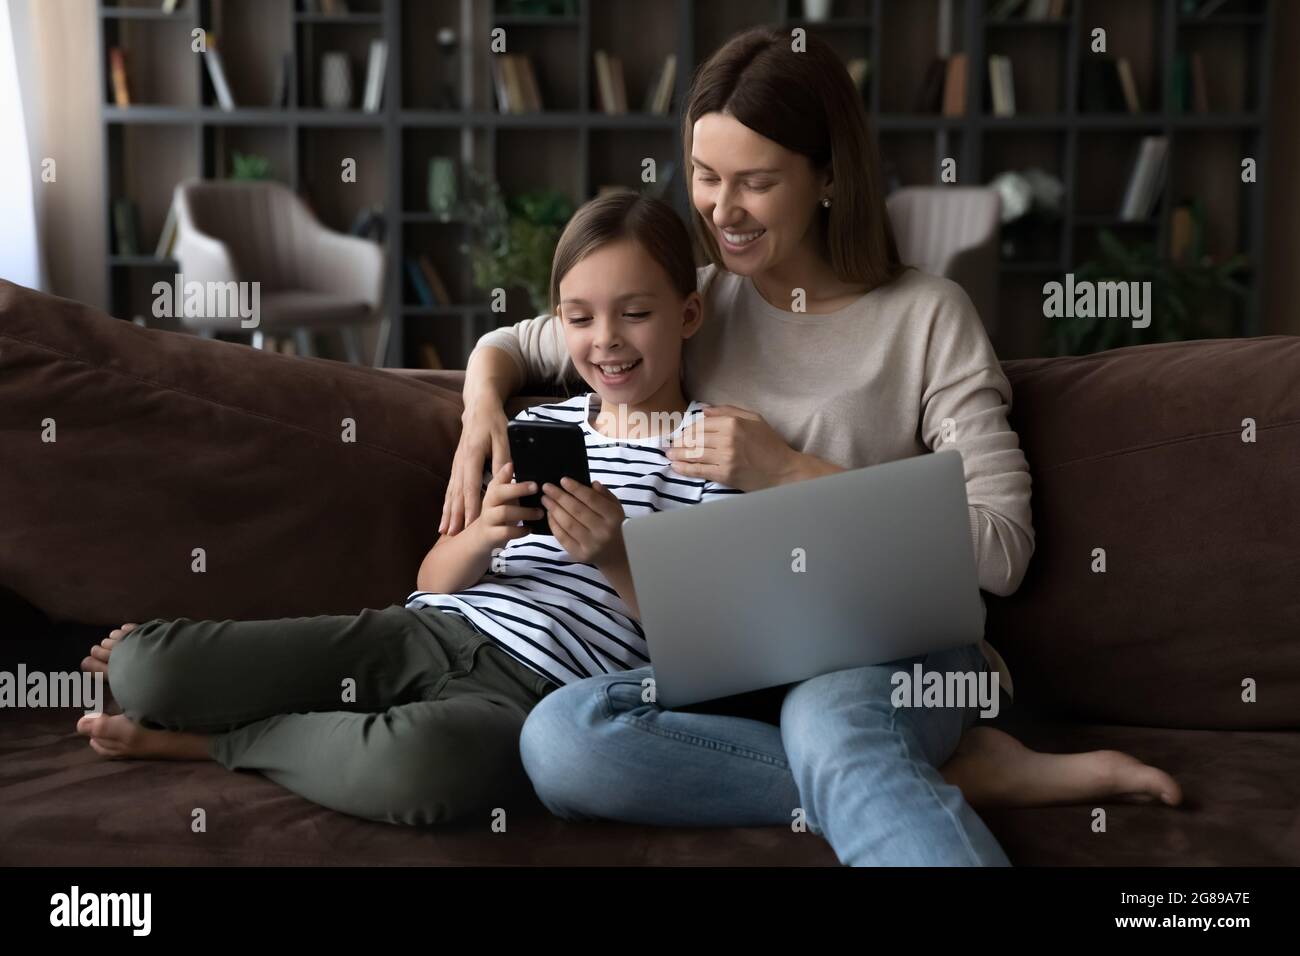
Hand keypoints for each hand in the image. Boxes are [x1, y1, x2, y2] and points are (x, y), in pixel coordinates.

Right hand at [440, 398, 509, 535]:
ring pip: (451, 492)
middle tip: (452, 535)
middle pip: (457, 494)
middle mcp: (460, 463)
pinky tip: (446, 515)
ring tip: (445, 530)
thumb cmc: (493, 421)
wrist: (478, 405)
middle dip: (455, 515)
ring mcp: (456, 464)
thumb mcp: (503, 438)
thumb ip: (503, 459)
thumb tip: (508, 480)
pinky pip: (451, 488)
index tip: (470, 523)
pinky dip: (448, 503)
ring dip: (448, 512)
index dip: (471, 506)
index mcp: (472, 456)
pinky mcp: (456, 465)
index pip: (472, 486)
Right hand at [473, 462, 543, 548]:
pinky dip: (520, 531)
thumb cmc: (496, 515)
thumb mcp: (501, 498)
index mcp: (492, 492)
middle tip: (536, 487)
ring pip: (504, 512)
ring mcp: (488, 519)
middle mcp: (488, 504)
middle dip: (518, 489)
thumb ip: (507, 483)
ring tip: (540, 513)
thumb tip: (513, 465)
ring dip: (525, 512)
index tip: (513, 465)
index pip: (496, 479)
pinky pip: (506, 532)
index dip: (503, 472)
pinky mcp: (491, 535)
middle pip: (498, 492)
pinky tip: (529, 529)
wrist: (478, 539)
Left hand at [540, 477, 627, 567]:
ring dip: (554, 509)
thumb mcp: (615, 507)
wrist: (614, 554)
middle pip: (577, 510)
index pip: (592, 499)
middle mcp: (603, 531)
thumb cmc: (612, 526)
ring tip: (545, 499)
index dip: (576, 488)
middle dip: (559, 497)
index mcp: (613, 516)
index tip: (562, 480)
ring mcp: (591, 545)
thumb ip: (604, 494)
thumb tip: (592, 484)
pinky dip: (553, 524)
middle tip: (547, 487)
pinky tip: (549, 514)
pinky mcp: (580, 554)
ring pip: (568, 523)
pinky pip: (562, 537)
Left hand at [664, 404, 801, 490]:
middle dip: (679, 442)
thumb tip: (704, 410)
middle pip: (694, 439)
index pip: (701, 424)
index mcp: (733, 423)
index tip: (682, 433)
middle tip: (670, 445)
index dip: (688, 429)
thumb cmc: (769, 444)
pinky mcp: (725, 475)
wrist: (783, 470)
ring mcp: (725, 458)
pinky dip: (684, 468)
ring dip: (677, 454)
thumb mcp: (754, 419)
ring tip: (669, 455)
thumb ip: (728, 411)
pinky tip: (676, 466)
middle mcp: (727, 439)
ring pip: (693, 454)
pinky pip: (699, 470)